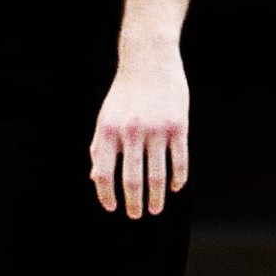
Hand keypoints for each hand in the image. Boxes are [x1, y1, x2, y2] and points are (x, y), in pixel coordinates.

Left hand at [88, 48, 188, 218]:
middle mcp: (130, 132)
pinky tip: (175, 188)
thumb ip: (99, 147)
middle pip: (131, 178)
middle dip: (133, 202)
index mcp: (107, 130)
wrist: (148, 61)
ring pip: (157, 174)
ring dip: (157, 196)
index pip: (103, 172)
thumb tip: (96, 178)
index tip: (111, 208)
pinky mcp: (179, 127)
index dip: (106, 194)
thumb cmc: (124, 94)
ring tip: (156, 208)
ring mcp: (156, 130)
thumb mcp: (105, 117)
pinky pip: (179, 161)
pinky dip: (178, 179)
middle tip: (136, 215)